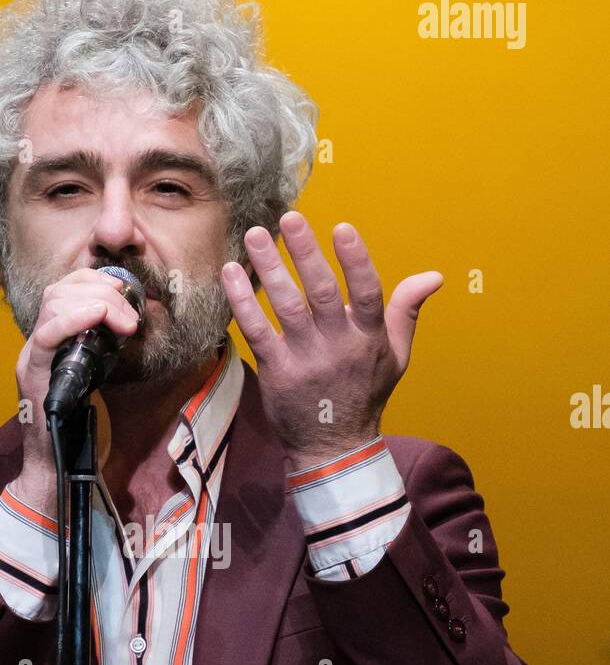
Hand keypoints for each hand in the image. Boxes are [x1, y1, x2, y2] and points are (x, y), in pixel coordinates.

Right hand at [12, 268, 136, 508]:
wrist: (56, 462)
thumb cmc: (78, 424)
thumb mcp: (95, 375)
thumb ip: (102, 348)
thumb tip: (128, 323)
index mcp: (50, 339)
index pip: (64, 289)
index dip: (94, 280)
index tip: (124, 292)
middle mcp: (36, 342)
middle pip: (59, 290)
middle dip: (102, 292)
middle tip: (131, 316)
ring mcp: (31, 355)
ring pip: (53, 304)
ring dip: (96, 303)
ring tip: (124, 322)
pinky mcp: (32, 373)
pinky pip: (48, 334)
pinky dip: (75, 318)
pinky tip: (98, 316)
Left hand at [221, 213, 442, 466]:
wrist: (334, 446)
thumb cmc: (365, 394)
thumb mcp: (396, 356)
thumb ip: (406, 311)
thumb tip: (433, 276)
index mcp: (368, 338)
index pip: (367, 293)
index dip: (356, 260)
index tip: (343, 228)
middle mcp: (338, 346)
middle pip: (321, 292)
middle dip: (305, 252)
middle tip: (288, 218)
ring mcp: (305, 359)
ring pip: (286, 307)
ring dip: (269, 269)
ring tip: (255, 236)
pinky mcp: (276, 371)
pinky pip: (256, 331)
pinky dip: (243, 302)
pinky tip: (231, 273)